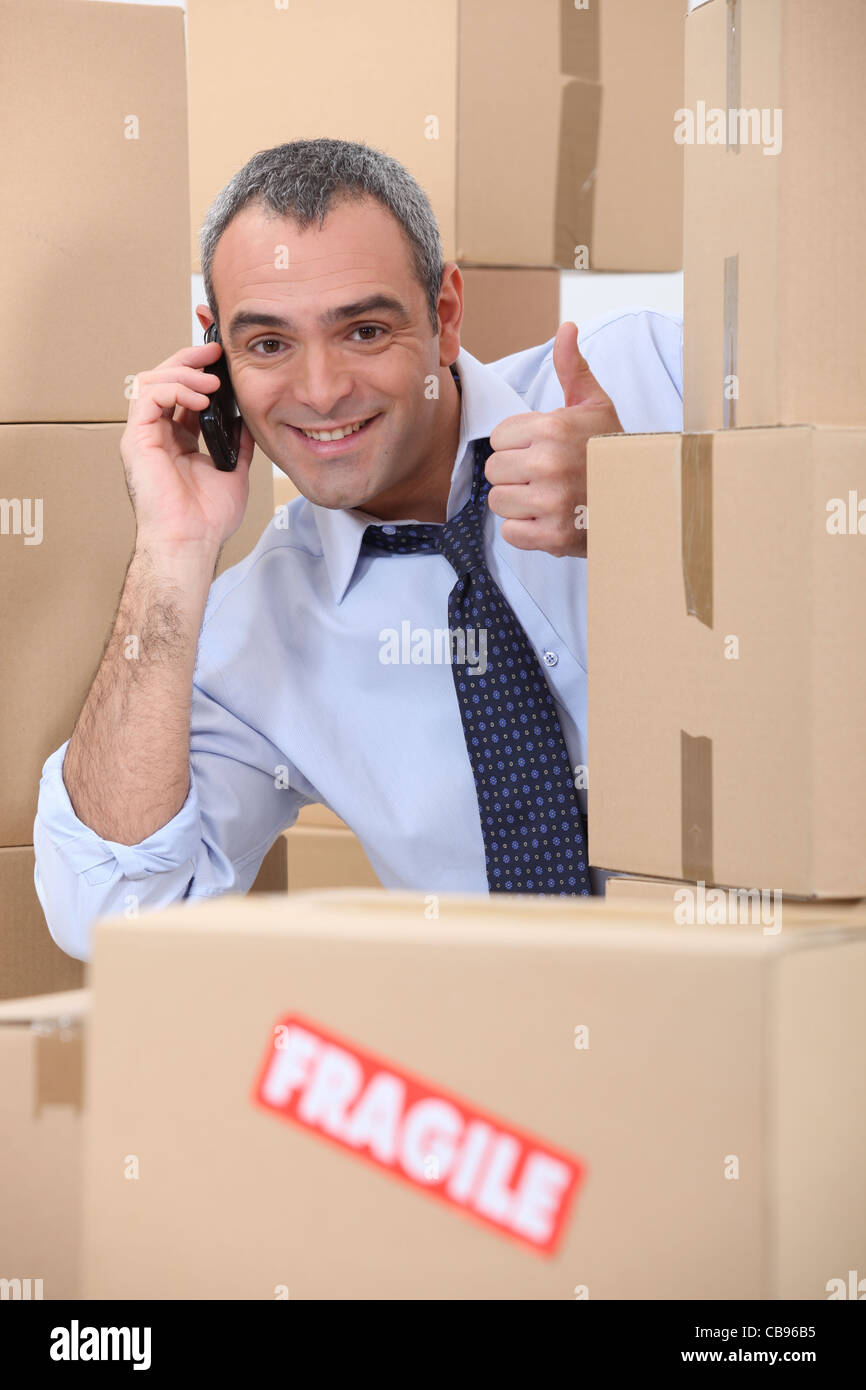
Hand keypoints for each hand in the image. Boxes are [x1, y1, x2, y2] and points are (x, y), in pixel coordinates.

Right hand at [121, 339, 254, 552]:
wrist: (191, 540)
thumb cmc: (207, 518)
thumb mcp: (234, 470)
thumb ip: (238, 442)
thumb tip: (248, 420)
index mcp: (177, 440)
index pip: (182, 392)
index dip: (198, 370)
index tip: (221, 358)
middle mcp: (157, 434)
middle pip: (164, 379)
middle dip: (189, 360)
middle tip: (214, 351)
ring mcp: (144, 435)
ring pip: (152, 381)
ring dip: (183, 372)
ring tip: (211, 381)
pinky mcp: (136, 439)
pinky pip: (148, 397)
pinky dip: (174, 389)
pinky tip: (200, 398)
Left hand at [485, 321, 622, 557]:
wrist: (642, 500)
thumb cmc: (612, 451)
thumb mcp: (595, 405)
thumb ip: (572, 368)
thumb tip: (567, 327)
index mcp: (553, 428)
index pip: (499, 437)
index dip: (518, 444)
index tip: (543, 449)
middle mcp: (549, 464)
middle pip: (494, 470)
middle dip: (514, 474)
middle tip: (544, 476)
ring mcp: (551, 503)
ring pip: (498, 502)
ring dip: (518, 503)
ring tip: (546, 498)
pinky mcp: (553, 536)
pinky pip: (511, 533)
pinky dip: (525, 531)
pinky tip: (548, 520)